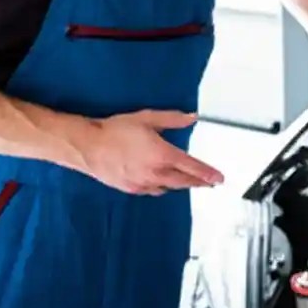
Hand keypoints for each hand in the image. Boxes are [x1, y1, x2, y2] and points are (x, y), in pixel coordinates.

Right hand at [65, 110, 224, 195]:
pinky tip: (163, 183)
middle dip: (199, 182)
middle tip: (210, 183)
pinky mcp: (132, 189)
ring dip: (181, 185)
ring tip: (189, 182)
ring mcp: (143, 184)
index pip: (192, 167)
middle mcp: (155, 173)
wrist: (88, 147)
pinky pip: (154, 191)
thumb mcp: (147, 118)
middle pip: (184, 181)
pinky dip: (163, 187)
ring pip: (169, 187)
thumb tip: (192, 117)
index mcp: (162, 155)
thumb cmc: (116, 130)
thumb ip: (172, 119)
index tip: (219, 178)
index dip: (208, 173)